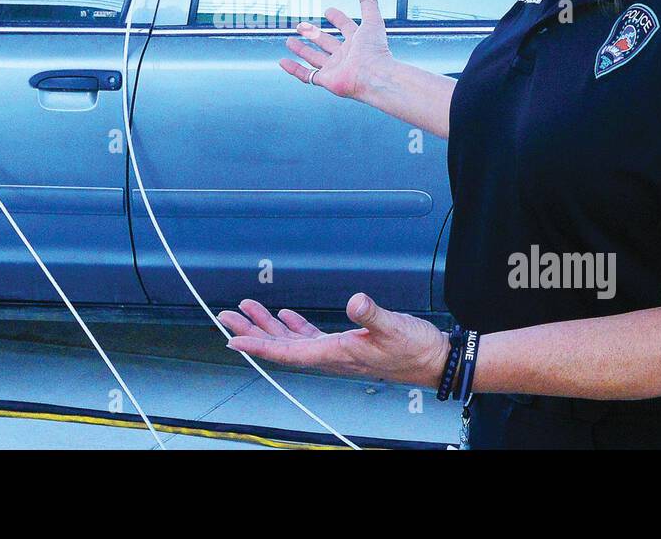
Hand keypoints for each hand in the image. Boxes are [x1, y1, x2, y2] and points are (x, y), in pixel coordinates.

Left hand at [217, 293, 450, 388]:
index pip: (287, 351)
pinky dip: (293, 326)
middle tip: (226, 317)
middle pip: (280, 346)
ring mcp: (336, 351)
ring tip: (246, 310)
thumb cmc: (414, 348)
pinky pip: (310, 337)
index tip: (232, 338)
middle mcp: (330, 355)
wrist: (434, 360)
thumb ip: (371, 314)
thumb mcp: (392, 327)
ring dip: (267, 326)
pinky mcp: (346, 345)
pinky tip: (286, 316)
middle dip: (251, 330)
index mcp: (335, 354)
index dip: (257, 344)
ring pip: (291, 340)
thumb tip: (355, 301)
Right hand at [279, 0, 392, 100]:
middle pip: (326, 43)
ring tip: (289, 41)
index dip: (338, 18)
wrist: (374, 76)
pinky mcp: (326, 80)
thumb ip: (368, 1)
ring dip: (301, 50)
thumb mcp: (372, 20)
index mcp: (358, 41)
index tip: (329, 11)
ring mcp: (335, 69)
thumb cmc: (375, 49)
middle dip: (313, 34)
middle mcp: (346, 55)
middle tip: (301, 26)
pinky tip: (283, 61)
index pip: (346, 27)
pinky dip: (294, 69)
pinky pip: (307, 76)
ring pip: (314, 58)